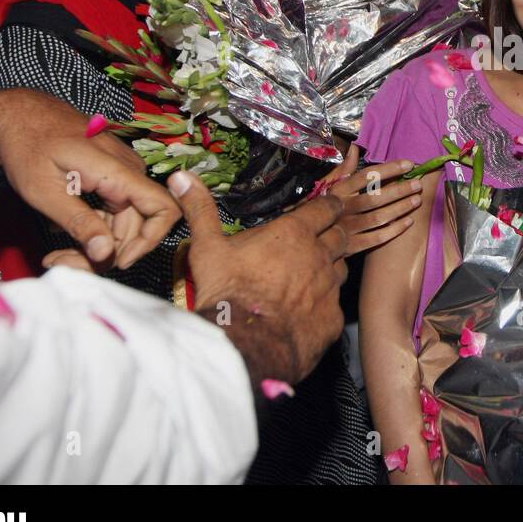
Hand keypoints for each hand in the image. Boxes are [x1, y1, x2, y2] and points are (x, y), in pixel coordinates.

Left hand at [0, 89, 180, 268]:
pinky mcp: (112, 176)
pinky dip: (92, 229)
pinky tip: (62, 234)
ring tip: (56, 256)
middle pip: (138, 225)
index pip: (164, 208)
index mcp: (118, 171)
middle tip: (63, 263)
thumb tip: (107, 255)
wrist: (17, 114)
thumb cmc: (26, 146)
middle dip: (106, 252)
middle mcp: (128, 171)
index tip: (118, 260)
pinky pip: (113, 211)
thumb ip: (79, 222)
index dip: (150, 240)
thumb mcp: (44, 191)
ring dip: (95, 244)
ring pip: (123, 222)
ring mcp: (121, 173)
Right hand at [172, 170, 348, 384]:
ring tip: (312, 277)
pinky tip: (308, 314)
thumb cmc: (226, 292)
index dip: (328, 206)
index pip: (325, 208)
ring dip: (330, 270)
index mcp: (294, 234)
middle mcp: (319, 257)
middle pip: (340, 237)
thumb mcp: (207, 247)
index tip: (329, 205)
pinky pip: (335, 307)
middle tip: (321, 240)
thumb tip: (181, 177)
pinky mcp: (333, 319)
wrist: (244, 345)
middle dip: (333, 235)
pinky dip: (324, 306)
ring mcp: (329, 289)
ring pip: (341, 271)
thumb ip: (200, 210)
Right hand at [321, 145, 420, 254]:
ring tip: (417, 201)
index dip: (389, 169)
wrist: (306, 238)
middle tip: (418, 184)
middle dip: (399, 190)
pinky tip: (409, 222)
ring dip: (400, 209)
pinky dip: (394, 230)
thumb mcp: (327, 185)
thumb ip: (344, 168)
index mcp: (338, 191)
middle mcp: (343, 209)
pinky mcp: (351, 246)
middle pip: (375, 198)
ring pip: (378, 218)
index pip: (366, 176)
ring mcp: (347, 229)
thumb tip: (356, 148)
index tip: (409, 164)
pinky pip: (377, 239)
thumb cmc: (320, 206)